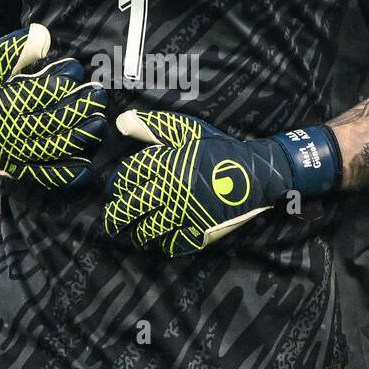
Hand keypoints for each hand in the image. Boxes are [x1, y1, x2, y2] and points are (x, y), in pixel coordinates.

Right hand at [0, 23, 106, 189]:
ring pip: (52, 149)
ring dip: (79, 137)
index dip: (61, 82)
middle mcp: (6, 132)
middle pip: (51, 122)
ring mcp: (12, 154)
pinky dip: (65, 174)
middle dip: (78, 108)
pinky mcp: (15, 169)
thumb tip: (43, 34)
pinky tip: (86, 168)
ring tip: (100, 123)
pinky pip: (42, 175)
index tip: (76, 68)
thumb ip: (14, 49)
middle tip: (98, 95)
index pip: (38, 94)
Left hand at [103, 109, 338, 255]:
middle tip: (112, 220)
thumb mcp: (188, 131)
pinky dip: (162, 245)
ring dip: (136, 233)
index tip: (113, 192)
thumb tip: (120, 123)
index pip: (128, 176)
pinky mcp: (201, 231)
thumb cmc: (220, 149)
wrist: (257, 173)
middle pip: (131, 206)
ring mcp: (187, 212)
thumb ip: (153, 127)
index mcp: (168, 162)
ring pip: (148, 229)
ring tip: (133, 233)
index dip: (115, 185)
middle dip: (115, 216)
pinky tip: (159, 241)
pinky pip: (173, 244)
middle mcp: (174, 188)